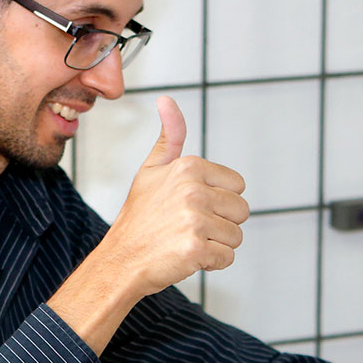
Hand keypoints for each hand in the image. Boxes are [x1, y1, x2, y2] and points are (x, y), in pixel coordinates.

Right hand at [47, 96, 247, 350]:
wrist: (120, 260)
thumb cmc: (140, 217)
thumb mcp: (151, 170)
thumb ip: (169, 137)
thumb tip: (166, 100)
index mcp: (189, 167)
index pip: (238, 186)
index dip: (219, 200)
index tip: (192, 206)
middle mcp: (193, 190)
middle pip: (241, 211)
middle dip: (222, 223)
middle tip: (189, 227)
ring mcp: (194, 221)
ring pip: (236, 236)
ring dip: (217, 244)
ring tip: (186, 241)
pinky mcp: (196, 249)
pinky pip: (227, 258)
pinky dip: (211, 263)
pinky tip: (186, 257)